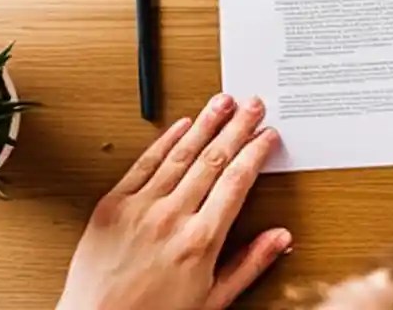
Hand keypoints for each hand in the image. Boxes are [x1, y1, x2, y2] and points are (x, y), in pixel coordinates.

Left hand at [56, 95, 290, 309]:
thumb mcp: (213, 299)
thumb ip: (250, 264)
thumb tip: (280, 238)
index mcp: (200, 241)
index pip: (237, 182)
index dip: (255, 153)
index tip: (267, 137)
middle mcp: (172, 218)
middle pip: (214, 160)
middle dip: (238, 127)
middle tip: (253, 105)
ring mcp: (140, 208)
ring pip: (181, 154)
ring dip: (206, 123)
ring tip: (223, 102)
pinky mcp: (112, 205)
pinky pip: (144, 163)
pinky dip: (165, 141)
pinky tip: (182, 125)